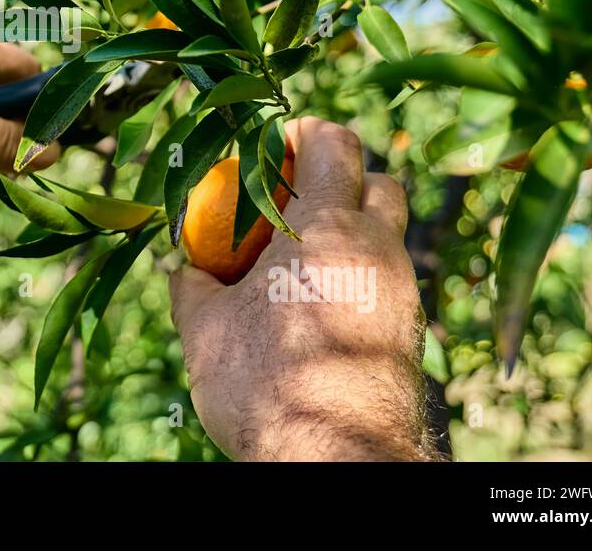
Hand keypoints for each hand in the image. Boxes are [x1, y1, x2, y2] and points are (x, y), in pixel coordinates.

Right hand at [169, 117, 430, 460]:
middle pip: (378, 181)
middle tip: (292, 200)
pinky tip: (317, 308)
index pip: (336, 142)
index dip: (305, 132)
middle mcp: (376, 249)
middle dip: (340, 178)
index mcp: (327, 228)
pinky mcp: (409, 330)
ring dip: (349, 232)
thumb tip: (182, 267)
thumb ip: (192, 286)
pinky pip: (386, 281)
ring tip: (298, 263)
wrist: (334, 458)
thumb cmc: (264, 384)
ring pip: (386, 235)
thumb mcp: (205, 329)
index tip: (276, 144)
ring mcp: (401, 291)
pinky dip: (356, 276)